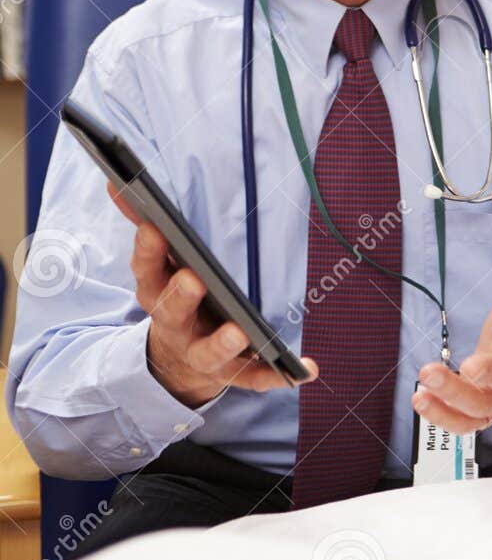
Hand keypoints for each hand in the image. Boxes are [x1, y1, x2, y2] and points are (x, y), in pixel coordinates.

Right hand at [108, 182, 317, 407]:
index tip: (154, 228)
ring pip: (209, 352)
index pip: (147, 271)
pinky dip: (275, 376)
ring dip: (223, 342)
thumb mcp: (157, 268)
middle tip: (194, 279)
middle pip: (171, 312)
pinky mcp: (231, 374)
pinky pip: (253, 378)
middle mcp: (175, 327)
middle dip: (181, 296)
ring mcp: (202, 354)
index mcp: (158, 295)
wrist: (175, 366)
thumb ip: (146, 228)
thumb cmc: (175, 301)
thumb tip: (118, 181)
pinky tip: (304, 369)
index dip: (148, 251)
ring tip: (239, 331)